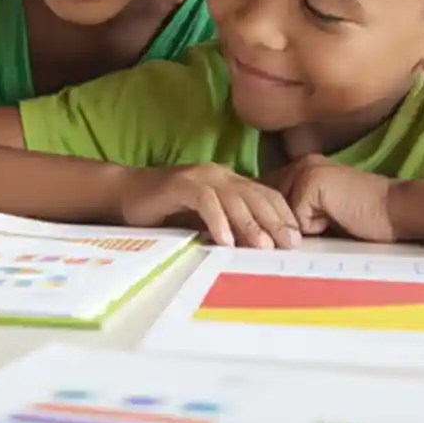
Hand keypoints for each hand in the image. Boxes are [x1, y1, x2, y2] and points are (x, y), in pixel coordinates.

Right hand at [119, 164, 302, 248]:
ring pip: (233, 198)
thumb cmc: (166, 211)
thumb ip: (229, 225)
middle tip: (290, 246)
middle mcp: (219, 174)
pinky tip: (224, 240)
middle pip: (255, 196)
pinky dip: (217, 220)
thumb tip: (260, 248)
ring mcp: (199, 176)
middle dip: (275, 222)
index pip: (265, 195)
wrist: (125, 193)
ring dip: (250, 223)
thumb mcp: (204, 219)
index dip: (283, 216)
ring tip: (262, 246)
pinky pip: (205, 201)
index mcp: (229, 180)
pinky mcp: (180, 183)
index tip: (297, 240)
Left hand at [268, 155, 395, 242]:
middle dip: (280, 222)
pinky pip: (297, 220)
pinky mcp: (312, 184)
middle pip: (267, 203)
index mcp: (302, 167)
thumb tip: (267, 225)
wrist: (395, 210)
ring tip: (330, 220)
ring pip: (281, 213)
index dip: (268, 214)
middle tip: (316, 226)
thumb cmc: (364, 217)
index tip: (274, 226)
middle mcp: (300, 164)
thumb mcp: (323, 211)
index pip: (267, 192)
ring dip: (300, 226)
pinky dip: (315, 228)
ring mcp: (305, 171)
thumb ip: (297, 210)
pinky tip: (337, 219)